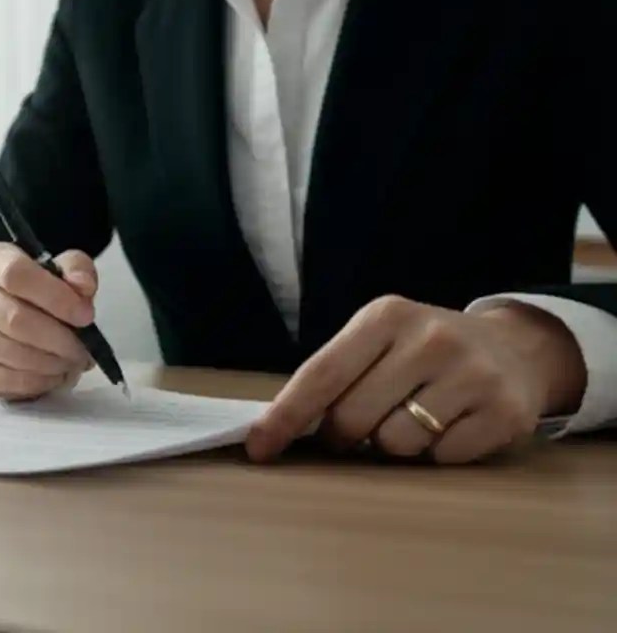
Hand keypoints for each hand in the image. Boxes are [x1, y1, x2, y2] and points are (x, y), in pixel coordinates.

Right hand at [0, 243, 96, 399]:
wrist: (15, 312)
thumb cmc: (43, 289)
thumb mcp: (65, 268)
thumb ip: (78, 270)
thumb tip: (82, 287)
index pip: (17, 274)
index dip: (55, 297)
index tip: (85, 315)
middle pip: (14, 318)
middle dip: (58, 338)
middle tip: (83, 349)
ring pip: (10, 352)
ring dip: (50, 363)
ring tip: (71, 362)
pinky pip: (5, 380)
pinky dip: (37, 382)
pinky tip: (54, 375)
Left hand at [246, 295, 586, 463]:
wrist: (515, 348)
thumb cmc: (423, 352)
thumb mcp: (379, 342)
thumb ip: (335, 376)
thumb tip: (274, 429)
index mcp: (386, 316)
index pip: (321, 375)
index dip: (285, 416)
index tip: (259, 448)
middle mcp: (430, 338)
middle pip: (353, 418)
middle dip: (345, 435)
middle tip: (362, 426)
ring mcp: (473, 374)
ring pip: (396, 444)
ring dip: (396, 445)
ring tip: (418, 416)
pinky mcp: (505, 411)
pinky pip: (441, 459)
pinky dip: (438, 454)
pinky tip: (453, 425)